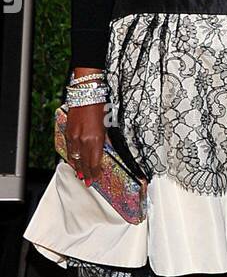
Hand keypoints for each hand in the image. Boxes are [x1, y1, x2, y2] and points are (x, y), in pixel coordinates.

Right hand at [65, 67, 106, 185]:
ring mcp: (75, 137)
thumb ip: (106, 140)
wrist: (86, 94)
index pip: (95, 162)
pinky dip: (71, 157)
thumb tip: (106, 150)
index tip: (97, 178)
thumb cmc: (99, 106)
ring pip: (76, 157)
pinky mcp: (68, 132)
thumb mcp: (107, 125)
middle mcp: (84, 140)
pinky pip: (69, 149)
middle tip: (89, 182)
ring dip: (78, 168)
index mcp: (96, 140)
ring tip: (81, 176)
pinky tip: (73, 162)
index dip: (96, 172)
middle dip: (87, 174)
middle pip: (85, 163)